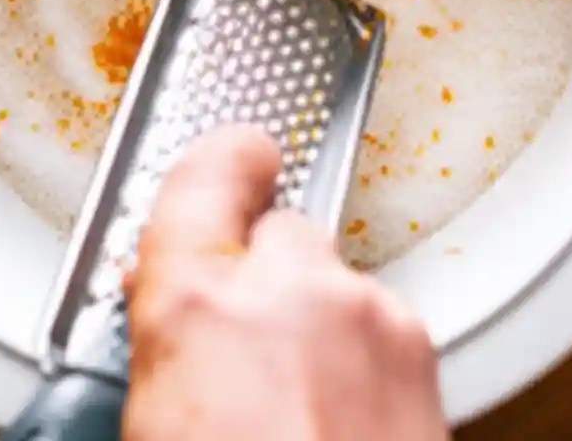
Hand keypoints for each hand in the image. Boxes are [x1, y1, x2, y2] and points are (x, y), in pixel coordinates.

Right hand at [123, 125, 446, 440]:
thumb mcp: (150, 421)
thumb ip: (167, 337)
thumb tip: (171, 324)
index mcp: (200, 306)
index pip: (206, 174)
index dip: (219, 163)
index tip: (231, 157)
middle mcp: (296, 292)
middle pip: (282, 235)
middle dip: (263, 278)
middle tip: (240, 351)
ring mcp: (371, 314)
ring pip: (336, 284)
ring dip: (318, 324)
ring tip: (293, 405)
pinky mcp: (421, 350)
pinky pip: (380, 326)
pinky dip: (363, 358)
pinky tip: (340, 415)